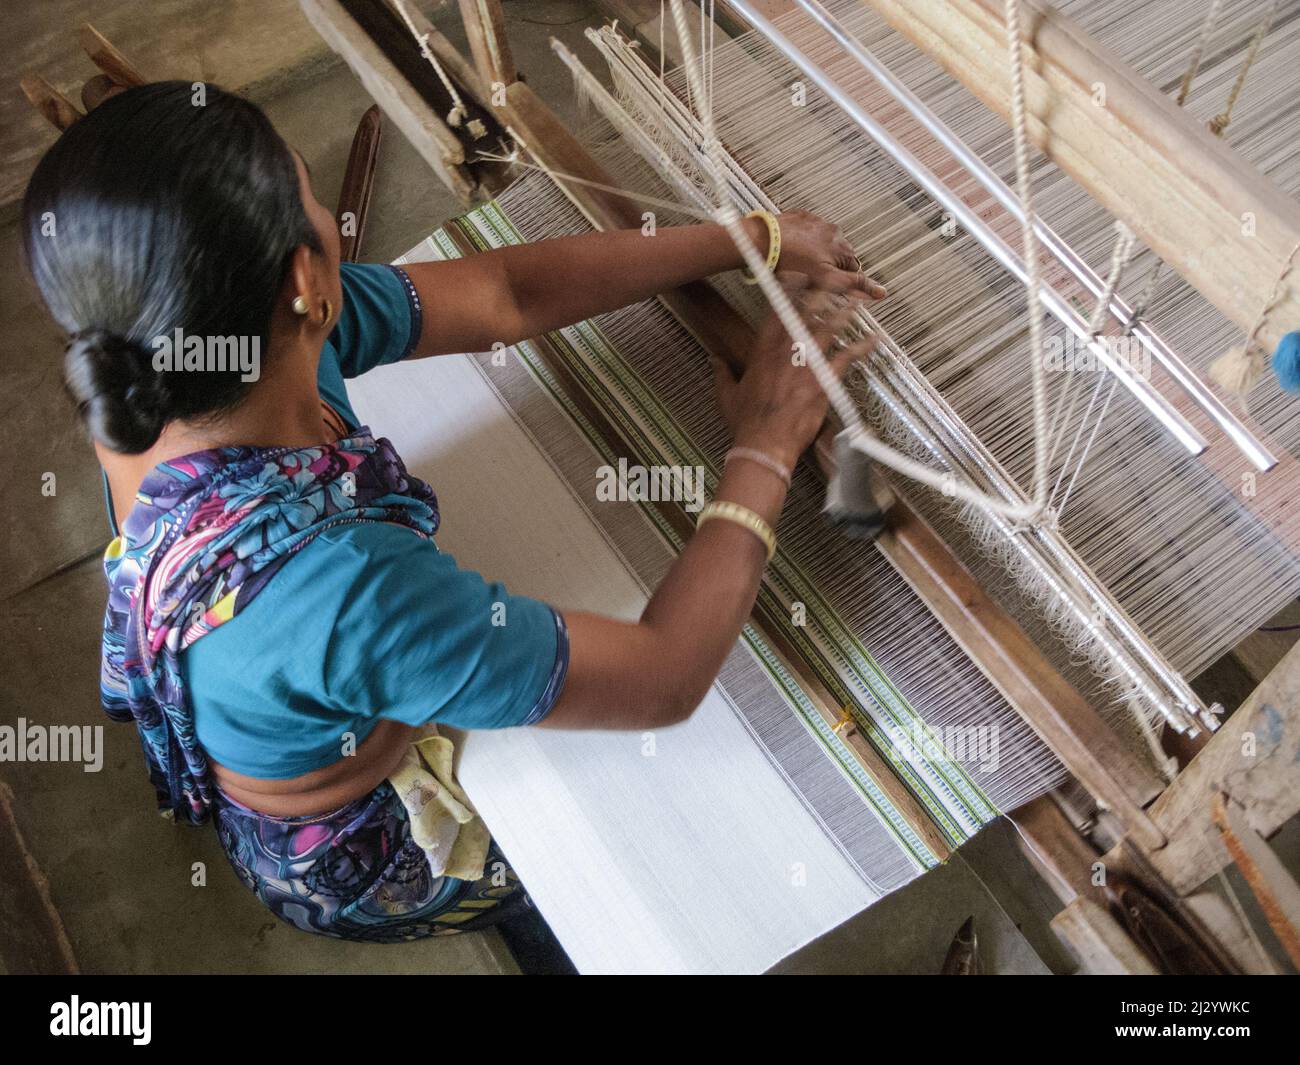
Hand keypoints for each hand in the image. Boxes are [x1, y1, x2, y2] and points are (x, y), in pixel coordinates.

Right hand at [712, 281, 877, 468]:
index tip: (796, 276)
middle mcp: (786, 352)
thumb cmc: (747, 422)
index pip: (776, 313)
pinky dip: (862, 348)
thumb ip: (722, 373)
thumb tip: (714, 360)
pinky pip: (847, 358)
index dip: (787, 291)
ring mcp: (807, 364)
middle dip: (819, 293)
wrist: (765, 443)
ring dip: (844, 313)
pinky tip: (875, 339)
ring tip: (856, 300)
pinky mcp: (824, 380)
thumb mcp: (727, 395)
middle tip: (833, 278)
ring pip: (829, 330)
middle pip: (805, 313)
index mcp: (763, 352)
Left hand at [755, 210, 886, 298]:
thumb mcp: (826, 279)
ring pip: (824, 243)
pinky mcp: (802, 217)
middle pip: (838, 256)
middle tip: (812, 276)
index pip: (854, 270)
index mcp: (842, 247)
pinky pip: (808, 231)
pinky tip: (793, 249)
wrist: (765, 240)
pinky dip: (804, 240)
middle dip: (829, 267)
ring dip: (817, 253)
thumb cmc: (792, 260)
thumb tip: (878, 291)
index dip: (842, 281)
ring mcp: (818, 223)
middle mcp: (834, 232)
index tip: (832, 285)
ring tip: (799, 263)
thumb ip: (852, 284)